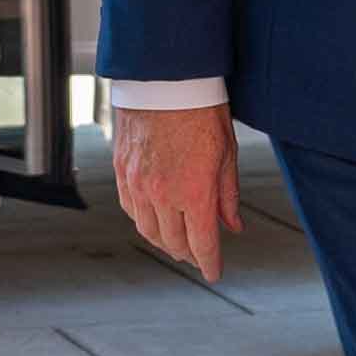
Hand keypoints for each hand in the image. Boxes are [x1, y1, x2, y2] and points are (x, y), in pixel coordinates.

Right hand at [110, 103, 243, 281]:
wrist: (166, 82)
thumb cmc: (204, 113)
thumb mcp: (228, 153)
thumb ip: (228, 195)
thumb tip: (233, 227)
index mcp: (195, 192)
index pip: (202, 242)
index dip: (209, 263)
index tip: (215, 273)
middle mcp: (163, 194)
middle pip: (173, 243)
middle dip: (188, 255)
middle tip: (199, 257)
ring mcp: (138, 184)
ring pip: (148, 231)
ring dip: (164, 243)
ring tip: (178, 244)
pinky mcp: (122, 172)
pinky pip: (131, 210)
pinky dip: (145, 222)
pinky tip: (156, 222)